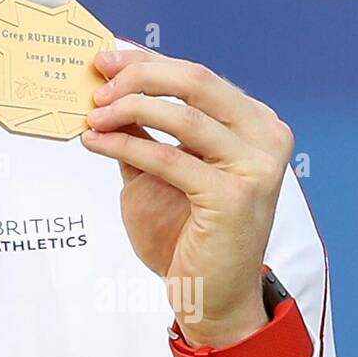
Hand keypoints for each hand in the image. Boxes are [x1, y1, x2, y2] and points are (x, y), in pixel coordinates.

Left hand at [80, 50, 293, 348]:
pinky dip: (125, 144)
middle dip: (139, 76)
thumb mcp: (160, 170)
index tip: (104, 60)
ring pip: (182, 115)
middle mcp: (264, 138)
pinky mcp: (233, 197)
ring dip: (127, 110)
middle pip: (195, 82)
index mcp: (254, 122)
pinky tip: (96, 143)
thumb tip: (106, 88)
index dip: (146, 62)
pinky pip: (168, 158)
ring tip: (93, 118)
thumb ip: (143, 130)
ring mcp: (255, 167)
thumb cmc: (187, 233)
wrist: (211, 295)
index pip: (196, 77)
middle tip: (98, 86)